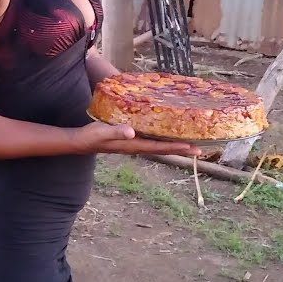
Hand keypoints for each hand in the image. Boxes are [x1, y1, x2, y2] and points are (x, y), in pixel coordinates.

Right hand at [78, 122, 200, 157]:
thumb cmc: (91, 136)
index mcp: (134, 145)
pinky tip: (169, 135)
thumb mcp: (102, 132)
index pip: (159, 147)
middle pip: (164, 149)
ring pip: (160, 145)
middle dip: (182, 149)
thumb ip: (116, 132)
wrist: (81, 142)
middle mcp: (138, 147)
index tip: (191, 147)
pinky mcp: (132, 140)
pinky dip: (164, 139)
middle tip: (201, 149)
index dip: (176, 147)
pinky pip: (153, 141)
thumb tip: (132, 132)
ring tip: (191, 144)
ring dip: (175, 145)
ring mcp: (136, 145)